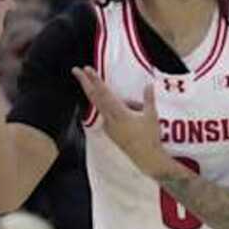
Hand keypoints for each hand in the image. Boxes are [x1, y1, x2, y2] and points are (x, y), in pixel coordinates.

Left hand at [71, 66, 175, 180]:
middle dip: (85, 83)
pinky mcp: (110, 132)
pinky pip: (108, 116)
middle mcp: (110, 119)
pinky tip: (130, 115)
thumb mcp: (151, 116)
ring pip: (101, 106)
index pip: (104, 93)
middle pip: (94, 97)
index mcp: (119, 113)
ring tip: (131, 107)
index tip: (87, 69)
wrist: (146, 158)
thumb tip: (148, 84)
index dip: (95, 80)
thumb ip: (148, 99)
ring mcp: (108, 126)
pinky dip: (112, 110)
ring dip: (101, 96)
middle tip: (76, 70)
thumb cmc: (150, 137)